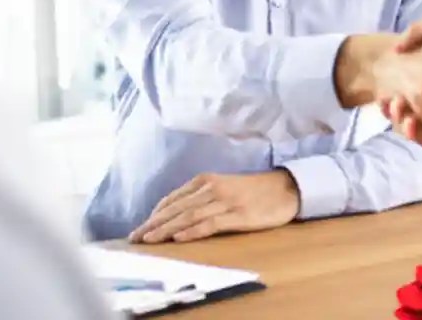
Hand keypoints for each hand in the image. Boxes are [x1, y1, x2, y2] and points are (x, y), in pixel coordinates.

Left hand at [128, 170, 300, 243]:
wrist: (286, 188)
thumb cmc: (253, 190)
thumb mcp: (223, 187)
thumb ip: (201, 196)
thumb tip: (174, 215)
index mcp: (207, 180)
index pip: (173, 198)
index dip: (154, 214)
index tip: (140, 228)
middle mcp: (213, 188)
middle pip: (177, 208)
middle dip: (154, 224)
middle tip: (135, 237)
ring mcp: (226, 202)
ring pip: (189, 215)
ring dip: (167, 229)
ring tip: (150, 239)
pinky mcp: (240, 215)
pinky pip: (212, 223)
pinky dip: (194, 230)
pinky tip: (179, 237)